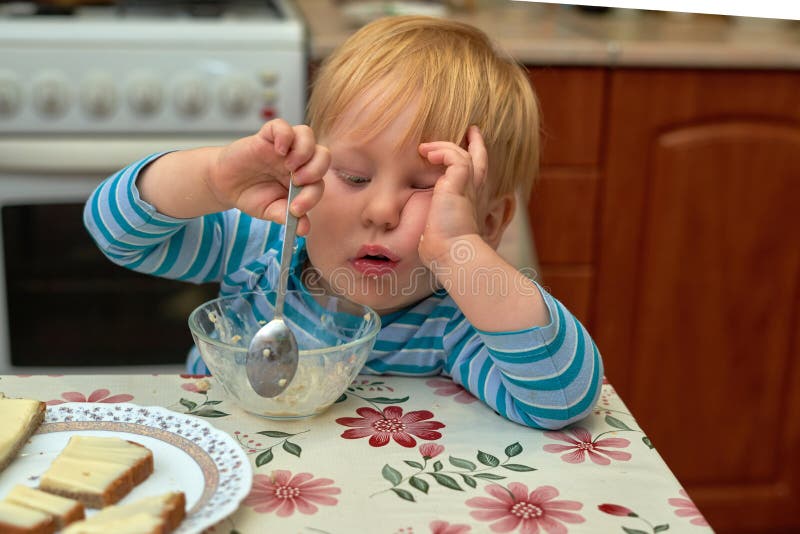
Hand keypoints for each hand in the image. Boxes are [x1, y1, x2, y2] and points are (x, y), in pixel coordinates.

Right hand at [208, 119, 328, 234]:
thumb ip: (287, 217)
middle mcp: (298, 160)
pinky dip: (284, 135)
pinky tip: (278, 150)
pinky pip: (281, 126)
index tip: (296, 209)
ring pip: (306, 134)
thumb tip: (303, 230)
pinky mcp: (267, 136)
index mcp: (303, 179)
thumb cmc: (252, 195)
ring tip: (289, 166)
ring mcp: (284, 147)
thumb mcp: (270, 210)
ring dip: (304, 151)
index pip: (318, 183)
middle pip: (323, 155)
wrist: (226, 185)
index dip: (312, 197)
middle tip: (297, 182)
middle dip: (316, 169)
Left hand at [417, 125, 487, 265]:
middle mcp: (472, 193)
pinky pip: (455, 156)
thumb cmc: (442, 251)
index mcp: (467, 204)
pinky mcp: (459, 184)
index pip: (472, 179)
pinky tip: (428, 155)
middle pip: (480, 160)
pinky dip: (442, 151)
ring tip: (425, 149)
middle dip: (476, 143)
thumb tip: (422, 236)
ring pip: (463, 154)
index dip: (470, 165)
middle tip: (472, 129)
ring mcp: (468, 188)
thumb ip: (434, 226)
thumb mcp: (438, 233)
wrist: (452, 254)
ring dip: (444, 145)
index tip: (462, 154)